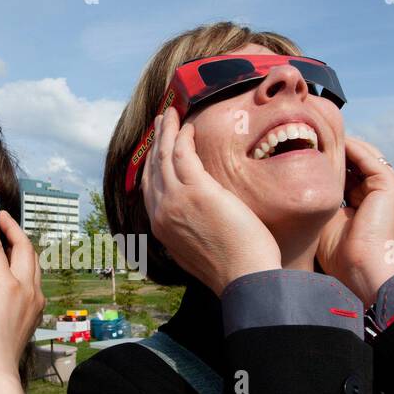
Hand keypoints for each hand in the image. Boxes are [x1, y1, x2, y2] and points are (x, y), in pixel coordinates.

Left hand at [0, 204, 43, 389]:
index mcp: (33, 310)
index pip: (30, 275)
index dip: (20, 257)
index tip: (9, 245)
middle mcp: (34, 296)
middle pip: (31, 256)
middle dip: (18, 236)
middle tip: (4, 220)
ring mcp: (23, 289)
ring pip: (19, 247)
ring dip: (6, 226)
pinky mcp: (4, 284)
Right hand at [140, 106, 281, 295]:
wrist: (245, 279)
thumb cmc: (233, 268)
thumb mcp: (199, 251)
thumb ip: (189, 233)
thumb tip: (194, 222)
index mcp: (161, 229)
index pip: (149, 189)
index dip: (152, 165)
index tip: (158, 149)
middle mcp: (161, 213)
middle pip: (152, 168)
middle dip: (155, 142)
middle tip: (161, 122)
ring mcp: (176, 201)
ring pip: (163, 156)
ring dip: (166, 131)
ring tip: (171, 115)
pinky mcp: (197, 190)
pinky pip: (182, 154)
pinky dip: (184, 137)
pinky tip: (189, 126)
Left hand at [315, 136, 393, 306]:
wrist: (360, 269)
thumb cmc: (339, 253)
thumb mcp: (324, 216)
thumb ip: (319, 197)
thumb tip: (296, 180)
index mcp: (368, 200)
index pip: (349, 171)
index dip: (327, 161)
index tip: (301, 151)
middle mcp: (381, 192)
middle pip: (357, 159)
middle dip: (334, 148)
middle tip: (306, 136)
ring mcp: (389, 187)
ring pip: (363, 155)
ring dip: (340, 144)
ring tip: (315, 135)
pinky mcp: (390, 185)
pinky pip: (367, 157)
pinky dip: (348, 148)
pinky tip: (326, 144)